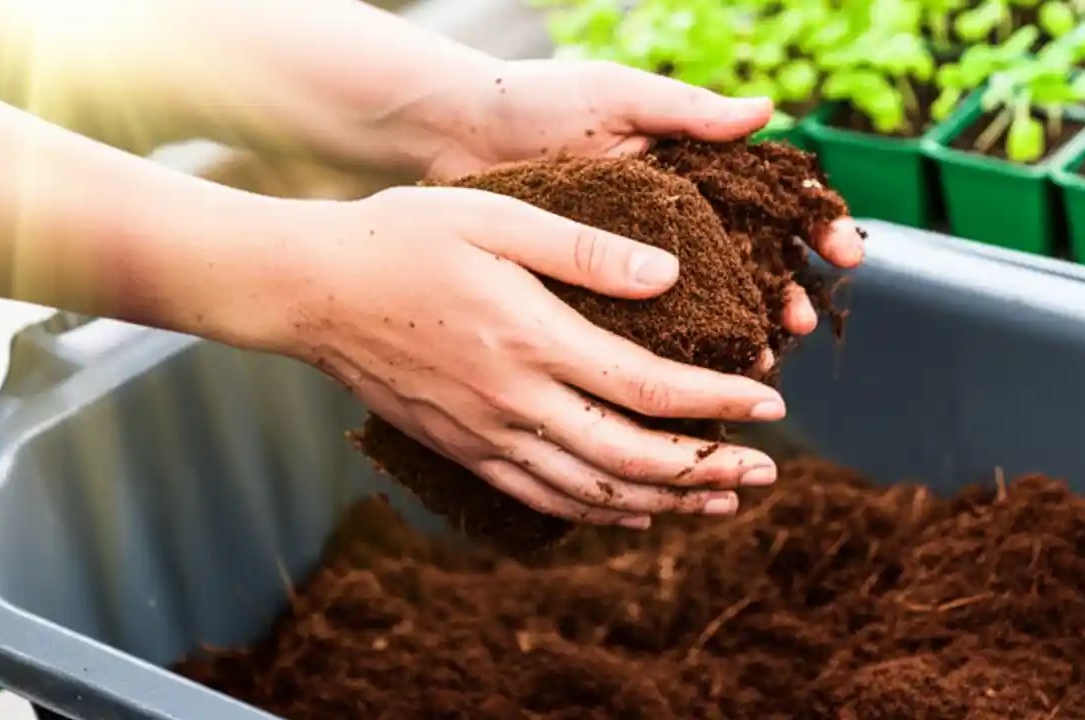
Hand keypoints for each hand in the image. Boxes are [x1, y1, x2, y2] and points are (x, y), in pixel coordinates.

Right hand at [279, 186, 790, 526]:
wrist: (314, 289)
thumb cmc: (406, 238)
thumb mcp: (500, 217)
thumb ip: (587, 249)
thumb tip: (671, 277)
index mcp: (534, 339)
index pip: (649, 388)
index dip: (718, 403)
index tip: (770, 401)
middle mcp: (516, 402)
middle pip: (633, 456)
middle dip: (708, 469)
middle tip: (767, 472)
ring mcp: (487, 435)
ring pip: (593, 491)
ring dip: (665, 502)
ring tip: (720, 502)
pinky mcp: (464, 450)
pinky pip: (543, 497)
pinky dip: (599, 511)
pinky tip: (633, 512)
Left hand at [429, 59, 864, 334]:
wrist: (451, 135)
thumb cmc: (535, 102)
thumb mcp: (614, 97)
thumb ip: (685, 110)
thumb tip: (766, 111)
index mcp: (687, 170)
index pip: (769, 201)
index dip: (812, 227)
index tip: (846, 253)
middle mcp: (669, 221)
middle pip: (750, 263)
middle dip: (785, 293)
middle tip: (804, 322)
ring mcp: (632, 261)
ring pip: (707, 306)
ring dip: (741, 334)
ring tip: (764, 361)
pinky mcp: (592, 294)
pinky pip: (645, 330)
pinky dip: (676, 356)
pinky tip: (695, 383)